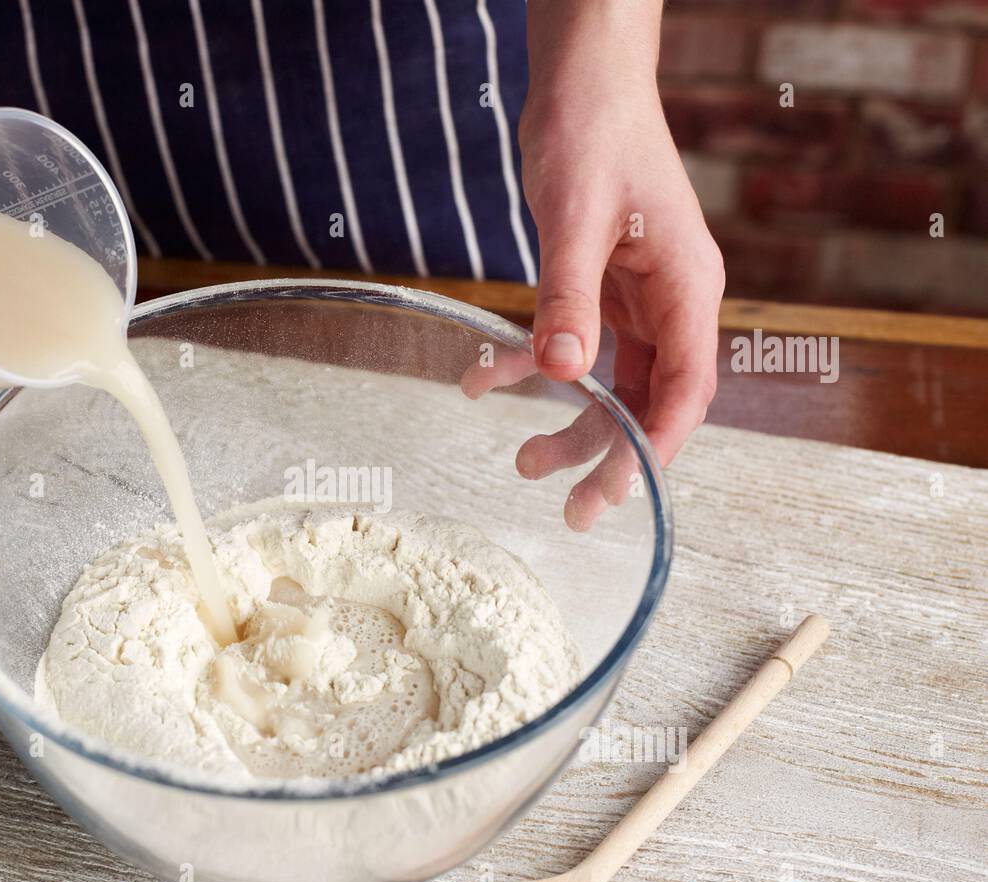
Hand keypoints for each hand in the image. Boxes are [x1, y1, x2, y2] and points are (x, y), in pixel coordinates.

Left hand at [465, 1, 724, 529]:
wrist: (582, 82)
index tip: (619, 493)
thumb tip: (565, 373)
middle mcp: (670, 304)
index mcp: (687, 289)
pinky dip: (530, 366)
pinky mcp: (601, 291)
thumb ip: (569, 297)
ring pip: (612, 385)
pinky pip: (572, 346)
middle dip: (611, 457)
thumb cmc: (594, 133)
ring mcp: (638, 301)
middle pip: (651, 402)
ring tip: (520, 457)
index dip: (656, 449)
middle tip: (573, 512)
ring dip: (569, 422)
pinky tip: (481, 380)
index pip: (686, 391)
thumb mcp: (575, 217)